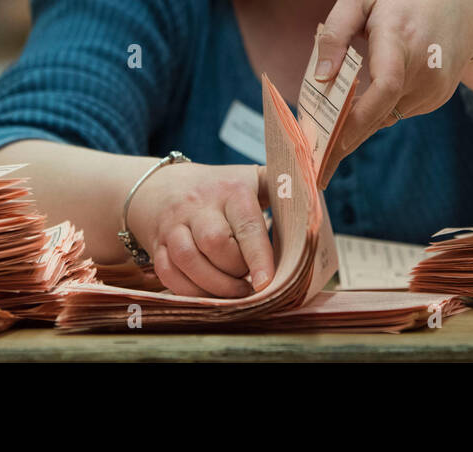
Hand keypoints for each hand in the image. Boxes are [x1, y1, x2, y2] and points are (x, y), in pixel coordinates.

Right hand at [127, 162, 274, 297]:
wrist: (162, 186)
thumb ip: (282, 186)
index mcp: (229, 190)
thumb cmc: (221, 188)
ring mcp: (173, 226)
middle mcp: (197, 206)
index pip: (246, 224)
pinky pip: (169, 274)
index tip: (266, 283)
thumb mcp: (251, 178)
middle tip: (251, 283)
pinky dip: (190, 292)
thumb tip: (315, 199)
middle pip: (214, 243)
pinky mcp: (157, 246)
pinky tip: (209, 294)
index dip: (257, 256)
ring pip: (188, 261)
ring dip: (214, 286)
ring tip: (234, 293)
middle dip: (235, 272)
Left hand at [314, 0, 472, 187]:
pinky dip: (380, 109)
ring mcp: (435, 86)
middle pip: (380, 113)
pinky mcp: (439, 97)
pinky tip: (374, 90)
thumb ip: (334, 33)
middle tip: (319, 167)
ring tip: (334, 121)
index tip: (332, 143)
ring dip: (361, 121)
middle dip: (347, 140)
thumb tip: (320, 77)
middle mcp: (423, 66)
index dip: (359, 118)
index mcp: (399, 37)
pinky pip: (399, 111)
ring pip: (386, 116)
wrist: (462, 3)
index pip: (384, 85)